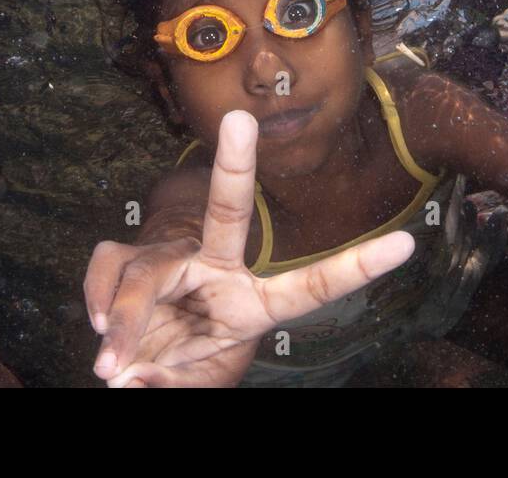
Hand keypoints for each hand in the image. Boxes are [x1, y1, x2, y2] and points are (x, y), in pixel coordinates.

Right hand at [83, 111, 414, 386]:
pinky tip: (101, 333)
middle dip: (235, 165)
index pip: (312, 286)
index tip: (408, 244)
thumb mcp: (193, 385)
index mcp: (255, 303)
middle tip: (240, 118)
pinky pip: (108, 269)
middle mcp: (218, 269)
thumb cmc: (181, 366)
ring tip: (112, 366)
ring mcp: (172, 258)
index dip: (357, 267)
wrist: (137, 363)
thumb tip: (134, 385)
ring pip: (148, 271)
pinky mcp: (125, 259)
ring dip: (127, 320)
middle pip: (228, 212)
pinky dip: (98, 303)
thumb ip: (171, 388)